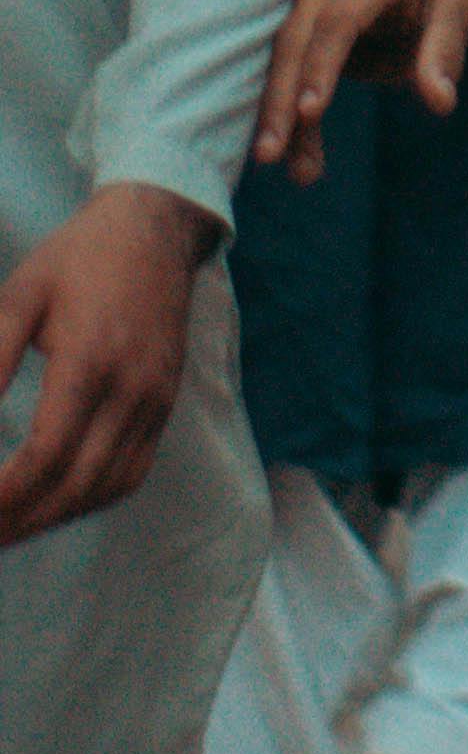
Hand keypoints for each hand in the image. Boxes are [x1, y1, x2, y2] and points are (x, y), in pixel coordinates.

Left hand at [0, 183, 213, 547]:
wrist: (157, 226)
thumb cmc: (80, 256)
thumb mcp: (24, 291)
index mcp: (91, 359)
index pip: (46, 455)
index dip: (4, 495)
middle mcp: (131, 388)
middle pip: (74, 485)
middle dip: (20, 521)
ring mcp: (154, 399)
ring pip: (105, 488)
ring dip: (53, 519)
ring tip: (7, 528)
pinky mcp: (165, 403)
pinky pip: (132, 472)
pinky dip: (90, 501)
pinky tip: (55, 503)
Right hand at [253, 0, 467, 185]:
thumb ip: (444, 47)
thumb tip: (440, 104)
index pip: (341, 18)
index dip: (324, 65)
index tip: (309, 112)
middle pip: (295, 35)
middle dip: (280, 98)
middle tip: (272, 157)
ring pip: (283, 44)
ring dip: (280, 104)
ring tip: (296, 166)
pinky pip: (284, 41)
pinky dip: (287, 87)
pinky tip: (294, 132)